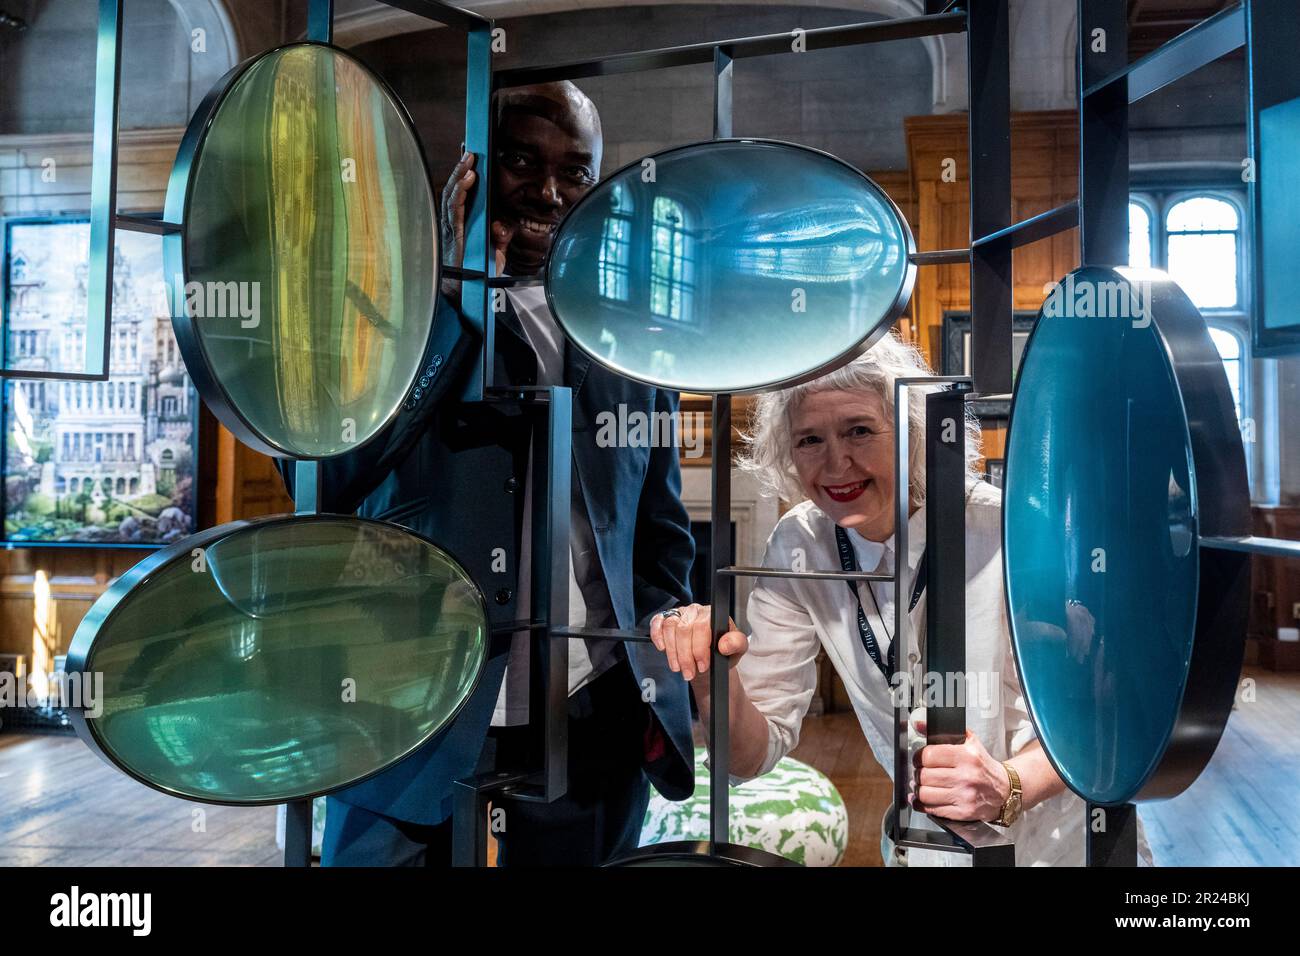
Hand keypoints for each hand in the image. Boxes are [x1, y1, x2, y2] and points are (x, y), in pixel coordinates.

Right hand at [440, 149, 515, 298]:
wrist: (466, 295)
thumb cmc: (478, 273)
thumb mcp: (495, 252)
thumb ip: (500, 237)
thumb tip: (501, 224)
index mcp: (463, 223)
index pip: (463, 193)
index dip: (465, 174)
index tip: (471, 155)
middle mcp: (454, 222)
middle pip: (455, 189)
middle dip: (462, 168)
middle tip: (470, 149)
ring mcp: (451, 226)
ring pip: (453, 194)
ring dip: (461, 174)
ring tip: (470, 158)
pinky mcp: (453, 233)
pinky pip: (455, 208)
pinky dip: (461, 191)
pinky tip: (469, 178)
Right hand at [648, 603, 747, 683]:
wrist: (710, 657)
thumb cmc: (723, 651)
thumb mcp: (737, 650)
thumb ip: (736, 644)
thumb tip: (725, 644)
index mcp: (712, 614)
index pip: (701, 627)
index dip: (699, 648)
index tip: (702, 665)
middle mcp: (695, 610)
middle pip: (684, 629)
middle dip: (685, 656)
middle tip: (689, 672)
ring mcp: (680, 613)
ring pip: (670, 628)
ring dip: (672, 652)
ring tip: (678, 667)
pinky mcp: (666, 618)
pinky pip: (657, 622)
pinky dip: (658, 635)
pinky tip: (663, 648)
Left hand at [909, 722, 1010, 823]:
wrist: (1005, 790)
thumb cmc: (983, 766)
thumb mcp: (970, 742)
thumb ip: (945, 732)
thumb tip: (919, 724)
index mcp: (967, 756)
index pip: (929, 755)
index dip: (919, 757)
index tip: (919, 759)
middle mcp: (967, 776)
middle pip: (924, 776)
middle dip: (918, 774)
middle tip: (921, 773)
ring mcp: (965, 796)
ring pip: (925, 794)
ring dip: (919, 790)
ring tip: (923, 785)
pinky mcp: (963, 813)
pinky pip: (933, 810)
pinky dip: (923, 805)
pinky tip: (924, 799)